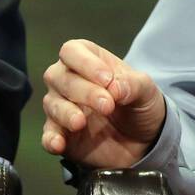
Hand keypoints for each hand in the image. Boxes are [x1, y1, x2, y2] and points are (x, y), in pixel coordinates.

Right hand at [41, 38, 166, 169]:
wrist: (143, 139)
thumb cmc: (140, 105)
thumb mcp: (146, 91)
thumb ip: (133, 85)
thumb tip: (115, 88)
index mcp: (90, 62)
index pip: (72, 51)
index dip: (85, 62)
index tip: (107, 79)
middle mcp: (69, 81)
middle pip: (58, 76)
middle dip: (83, 91)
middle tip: (108, 105)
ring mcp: (62, 108)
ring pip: (52, 103)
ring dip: (66, 112)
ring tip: (81, 123)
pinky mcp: (60, 135)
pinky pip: (47, 135)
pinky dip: (50, 139)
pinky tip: (59, 144)